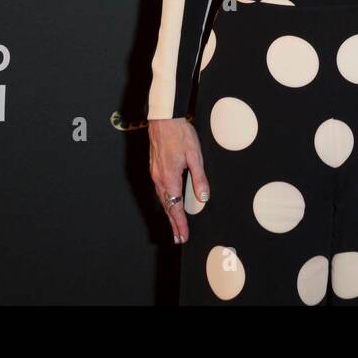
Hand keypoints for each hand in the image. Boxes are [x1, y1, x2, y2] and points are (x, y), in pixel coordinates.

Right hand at [148, 117, 208, 243]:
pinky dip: (165, 201)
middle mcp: (159, 178)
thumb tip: (203, 198)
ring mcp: (155, 173)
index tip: (183, 236)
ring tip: (174, 226)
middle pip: (167, 207)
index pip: (175, 207)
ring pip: (162, 199)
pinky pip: (159, 190)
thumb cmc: (180, 134)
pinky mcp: (154, 167)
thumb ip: (199, 178)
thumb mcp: (195, 155)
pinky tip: (168, 203)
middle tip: (178, 238)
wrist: (163, 118)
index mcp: (170, 178)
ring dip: (169, 214)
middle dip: (173, 224)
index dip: (180, 223)